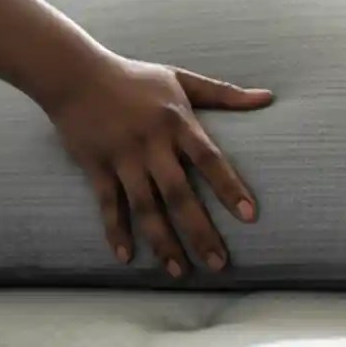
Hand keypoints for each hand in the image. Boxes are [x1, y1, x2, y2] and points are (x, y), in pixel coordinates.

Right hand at [42, 55, 273, 276]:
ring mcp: (123, 158)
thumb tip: (268, 97)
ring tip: (180, 271)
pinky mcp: (97, 167)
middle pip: (179, 194)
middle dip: (199, 231)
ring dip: (163, 242)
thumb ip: (225, 94)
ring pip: (146, 207)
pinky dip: (116, 231)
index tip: (250, 216)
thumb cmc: (135, 77)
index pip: (210, 159)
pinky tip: (128, 258)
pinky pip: (108, 205)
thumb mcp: (182, 79)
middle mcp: (152, 143)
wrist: (77, 74)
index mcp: (178, 122)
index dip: (229, 188)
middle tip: (219, 263)